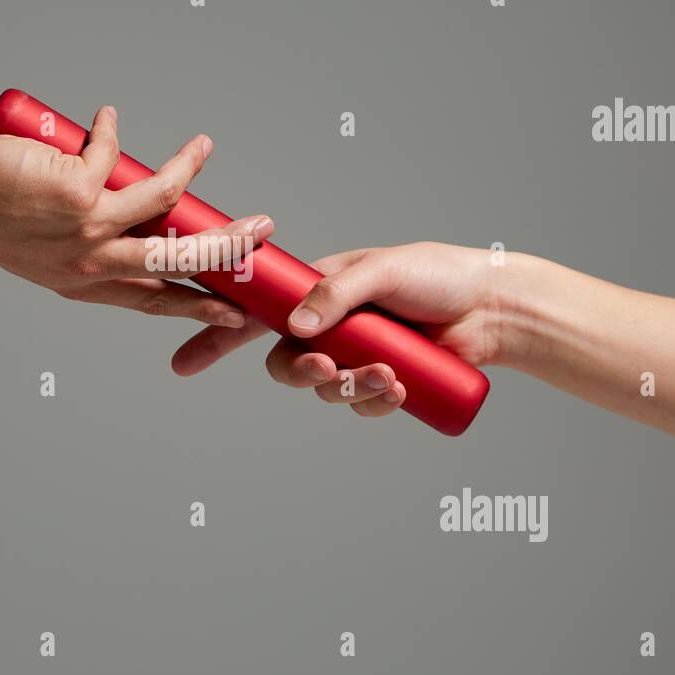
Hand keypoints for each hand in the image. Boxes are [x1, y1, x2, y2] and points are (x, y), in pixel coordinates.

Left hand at [0, 105, 273, 326]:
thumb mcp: (41, 244)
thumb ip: (84, 236)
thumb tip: (131, 195)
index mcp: (82, 284)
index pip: (153, 301)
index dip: (198, 306)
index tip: (234, 311)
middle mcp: (88, 264)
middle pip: (176, 264)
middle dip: (226, 247)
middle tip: (259, 230)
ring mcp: (86, 229)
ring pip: (162, 208)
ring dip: (189, 172)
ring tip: (202, 147)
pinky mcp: (79, 190)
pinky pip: (113, 154)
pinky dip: (110, 131)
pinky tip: (105, 118)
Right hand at [170, 242, 503, 415]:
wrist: (490, 306)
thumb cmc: (437, 274)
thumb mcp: (383, 269)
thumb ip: (337, 293)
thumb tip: (299, 329)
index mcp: (317, 292)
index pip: (256, 313)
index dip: (216, 338)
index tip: (183, 365)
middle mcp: (329, 326)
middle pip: (286, 364)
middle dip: (301, 375)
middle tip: (327, 370)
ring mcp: (354, 355)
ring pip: (325, 389)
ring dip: (350, 388)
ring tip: (388, 376)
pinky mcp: (381, 380)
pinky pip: (360, 404)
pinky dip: (374, 403)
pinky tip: (399, 390)